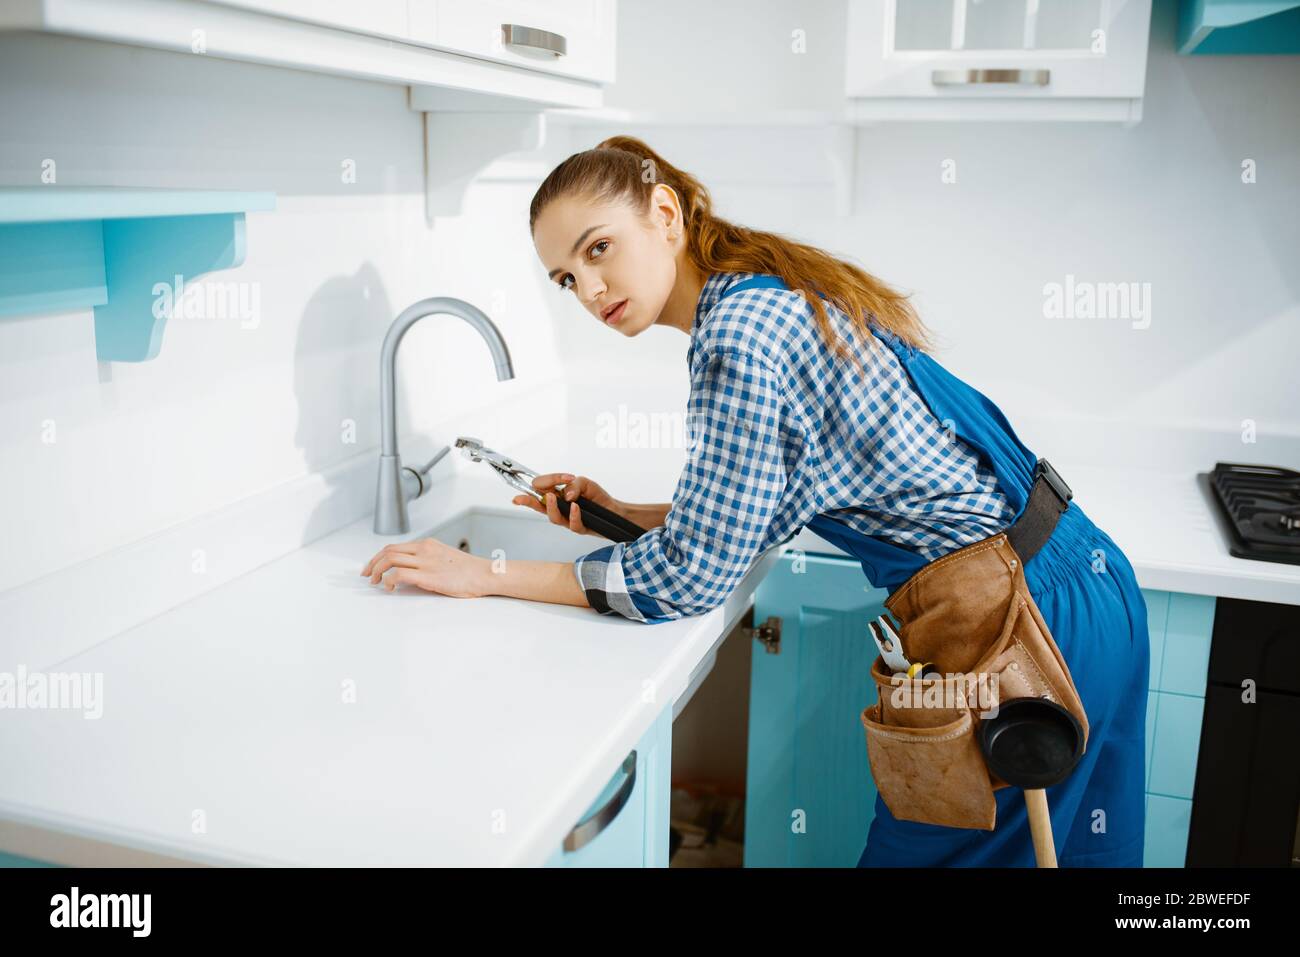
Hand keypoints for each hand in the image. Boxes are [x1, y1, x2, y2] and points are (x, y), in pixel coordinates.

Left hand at [360, 537, 488, 596]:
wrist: (485, 574)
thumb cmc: (470, 572)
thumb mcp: (445, 558)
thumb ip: (428, 561)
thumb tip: (411, 572)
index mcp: (428, 544)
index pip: (395, 547)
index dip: (378, 557)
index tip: (373, 567)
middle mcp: (424, 549)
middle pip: (387, 551)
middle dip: (372, 563)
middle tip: (367, 575)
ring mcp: (425, 561)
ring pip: (389, 559)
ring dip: (376, 571)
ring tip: (375, 582)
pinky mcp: (427, 575)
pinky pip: (398, 574)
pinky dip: (388, 580)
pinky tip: (389, 588)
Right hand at [511, 472, 621, 536]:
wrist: (614, 510)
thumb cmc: (597, 497)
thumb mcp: (585, 483)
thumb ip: (573, 484)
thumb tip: (564, 494)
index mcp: (557, 494)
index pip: (543, 487)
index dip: (548, 480)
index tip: (564, 477)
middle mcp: (559, 507)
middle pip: (538, 505)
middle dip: (526, 501)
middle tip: (518, 499)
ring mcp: (567, 519)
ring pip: (552, 517)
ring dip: (551, 507)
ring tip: (553, 497)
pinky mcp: (579, 527)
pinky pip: (572, 524)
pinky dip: (573, 514)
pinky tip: (576, 507)